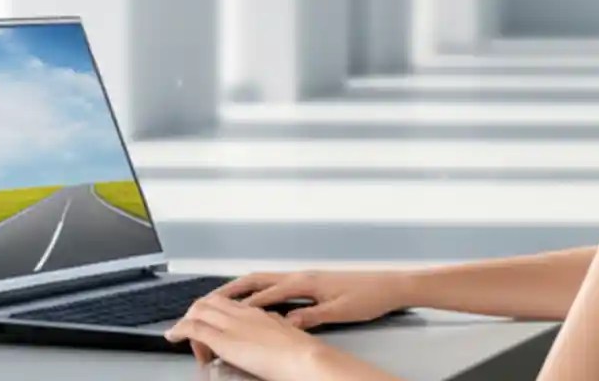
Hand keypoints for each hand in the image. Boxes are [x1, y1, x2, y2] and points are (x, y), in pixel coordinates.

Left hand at [164, 294, 329, 379]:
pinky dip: (180, 329)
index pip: (226, 304)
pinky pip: (194, 328)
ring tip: (181, 337)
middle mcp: (243, 313)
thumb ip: (276, 328)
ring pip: (199, 311)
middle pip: (209, 304)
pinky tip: (173, 335)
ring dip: (187, 324)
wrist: (307, 359)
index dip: (212, 313)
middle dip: (196, 317)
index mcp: (258, 313)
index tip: (209, 328)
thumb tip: (272, 329)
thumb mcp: (288, 335)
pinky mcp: (224, 340)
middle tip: (195, 338)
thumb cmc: (303, 354)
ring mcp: (232, 325)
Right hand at [207, 270, 408, 330]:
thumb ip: (312, 316)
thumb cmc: (368, 297)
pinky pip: (276, 283)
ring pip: (265, 279)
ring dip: (243, 287)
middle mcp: (300, 275)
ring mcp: (305, 277)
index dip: (241, 304)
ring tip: (223, 298)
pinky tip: (255, 299)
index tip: (218, 312)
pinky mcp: (311, 282)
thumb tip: (285, 323)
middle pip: (257, 280)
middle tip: (208, 299)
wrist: (390, 285)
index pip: (266, 294)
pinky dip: (259, 289)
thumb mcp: (340, 311)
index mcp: (305, 282)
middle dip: (232, 289)